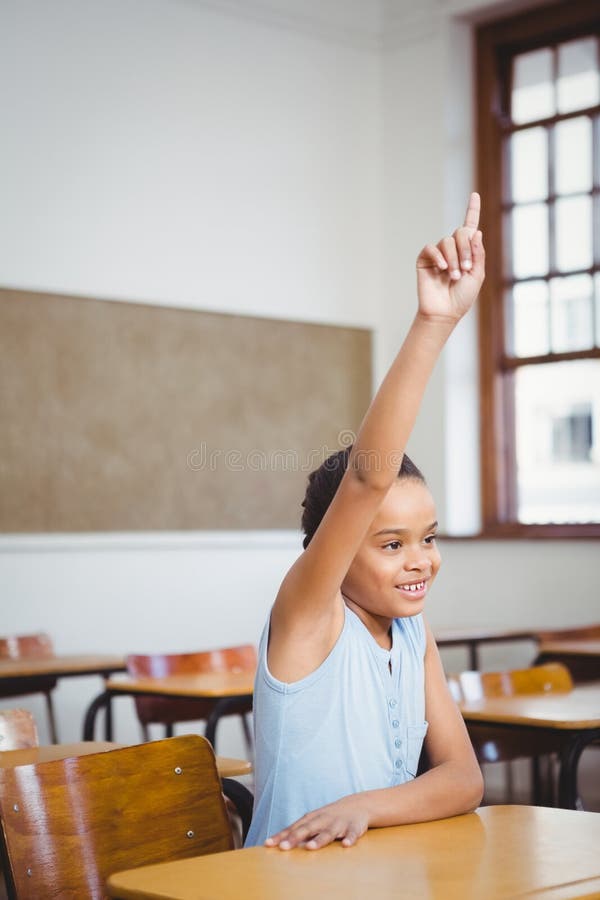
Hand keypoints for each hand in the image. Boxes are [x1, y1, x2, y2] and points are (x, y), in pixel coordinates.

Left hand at [265, 795, 368, 850]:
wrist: (357, 805)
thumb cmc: (329, 817)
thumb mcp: (314, 822)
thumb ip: (299, 833)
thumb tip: (279, 845)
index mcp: (311, 819)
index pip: (293, 828)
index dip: (280, 836)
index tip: (267, 844)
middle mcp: (323, 820)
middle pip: (307, 829)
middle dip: (295, 838)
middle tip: (283, 847)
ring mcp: (338, 823)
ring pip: (328, 832)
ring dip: (319, 840)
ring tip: (310, 848)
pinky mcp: (354, 827)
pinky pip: (352, 834)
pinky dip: (349, 839)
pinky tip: (346, 845)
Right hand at [416, 192, 484, 322]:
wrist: (445, 312)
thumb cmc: (462, 297)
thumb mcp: (477, 275)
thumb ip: (478, 253)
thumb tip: (475, 231)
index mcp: (467, 251)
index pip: (470, 227)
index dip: (472, 210)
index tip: (474, 194)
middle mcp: (453, 249)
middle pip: (460, 233)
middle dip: (465, 249)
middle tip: (465, 269)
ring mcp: (438, 254)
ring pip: (447, 242)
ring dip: (453, 258)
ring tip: (453, 275)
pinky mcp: (425, 260)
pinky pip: (431, 248)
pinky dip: (438, 256)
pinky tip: (442, 268)